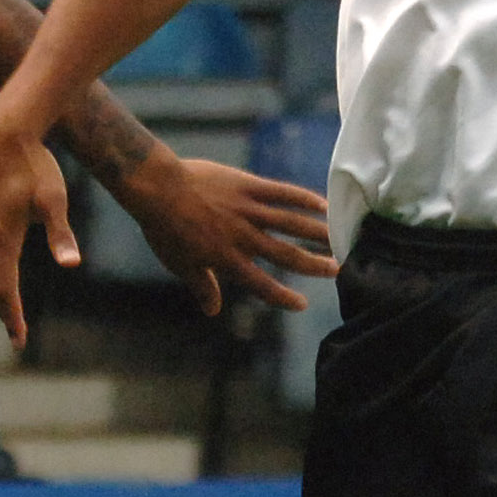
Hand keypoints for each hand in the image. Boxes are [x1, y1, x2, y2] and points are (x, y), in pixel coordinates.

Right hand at [0, 124, 79, 349]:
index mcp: (1, 237)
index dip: (12, 318)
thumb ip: (61, 235)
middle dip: (2, 306)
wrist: (6, 131)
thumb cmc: (37, 167)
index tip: (19, 341)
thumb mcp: (55, 202)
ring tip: (3, 293)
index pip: (4, 290)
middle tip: (15, 326)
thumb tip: (72, 265)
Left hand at [112, 152, 334, 319]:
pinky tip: (323, 204)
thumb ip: (202, 286)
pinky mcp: (247, 185)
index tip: (302, 304)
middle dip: (314, 265)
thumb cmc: (164, 228)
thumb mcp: (180, 264)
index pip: (262, 284)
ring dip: (317, 232)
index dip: (283, 297)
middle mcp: (243, 237)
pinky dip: (303, 198)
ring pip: (291, 223)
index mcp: (227, 259)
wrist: (157, 187)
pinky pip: (281, 192)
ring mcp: (247, 210)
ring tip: (339, 238)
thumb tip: (213, 311)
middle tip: (338, 270)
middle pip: (287, 255)